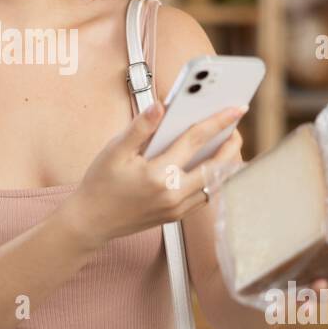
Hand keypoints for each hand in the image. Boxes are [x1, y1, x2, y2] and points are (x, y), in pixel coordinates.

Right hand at [56, 101, 246, 251]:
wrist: (91, 221)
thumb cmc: (101, 183)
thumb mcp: (114, 150)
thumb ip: (140, 127)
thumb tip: (161, 106)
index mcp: (157, 174)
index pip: (195, 141)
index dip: (218, 121)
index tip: (236, 109)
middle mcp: (172, 193)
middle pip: (216, 166)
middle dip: (231, 145)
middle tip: (236, 128)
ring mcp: (176, 208)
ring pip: (214, 185)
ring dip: (225, 165)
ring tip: (228, 146)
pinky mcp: (175, 216)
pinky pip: (204, 197)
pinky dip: (213, 181)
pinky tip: (212, 167)